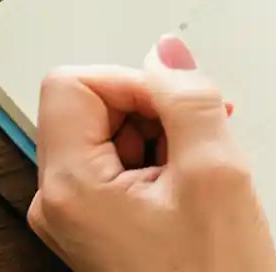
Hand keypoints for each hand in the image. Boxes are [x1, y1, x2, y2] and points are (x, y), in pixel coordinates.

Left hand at [29, 36, 275, 271]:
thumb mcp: (216, 173)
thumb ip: (187, 96)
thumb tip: (166, 50)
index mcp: (68, 186)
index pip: (74, 83)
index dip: (132, 83)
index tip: (177, 107)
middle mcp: (59, 200)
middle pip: (93, 106)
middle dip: (154, 112)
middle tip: (201, 144)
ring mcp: (77, 214)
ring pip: (113, 134)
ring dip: (164, 138)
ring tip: (200, 178)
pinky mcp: (98, 224)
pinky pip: (122, 165)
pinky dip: (162, 164)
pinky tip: (193, 191)